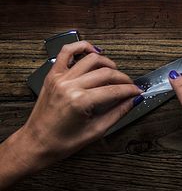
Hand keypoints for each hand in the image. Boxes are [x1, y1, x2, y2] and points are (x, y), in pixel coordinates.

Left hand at [14, 41, 140, 172]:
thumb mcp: (95, 131)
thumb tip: (133, 101)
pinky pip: (66, 52)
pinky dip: (81, 47)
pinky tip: (93, 51)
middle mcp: (69, 86)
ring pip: (91, 59)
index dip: (130, 90)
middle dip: (123, 79)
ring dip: (108, 63)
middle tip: (129, 86)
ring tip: (113, 72)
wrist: (35, 144)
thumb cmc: (60, 142)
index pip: (114, 90)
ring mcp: (60, 79)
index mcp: (80, 102)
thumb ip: (117, 113)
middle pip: (106, 73)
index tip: (137, 92)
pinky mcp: (52, 76)